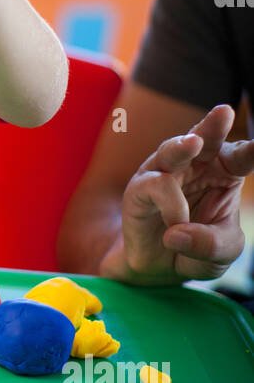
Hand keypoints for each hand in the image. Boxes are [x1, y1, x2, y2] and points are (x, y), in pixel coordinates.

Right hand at [117, 104, 253, 280]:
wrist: (159, 269)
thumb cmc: (197, 249)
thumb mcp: (222, 251)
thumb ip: (212, 244)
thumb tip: (176, 234)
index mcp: (224, 171)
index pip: (242, 156)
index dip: (252, 150)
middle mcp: (195, 166)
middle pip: (206, 137)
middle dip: (214, 124)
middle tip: (225, 112)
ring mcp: (165, 173)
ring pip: (173, 149)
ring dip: (182, 145)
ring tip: (193, 143)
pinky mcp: (139, 189)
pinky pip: (158, 185)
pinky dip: (171, 205)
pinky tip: (175, 224)